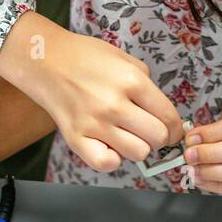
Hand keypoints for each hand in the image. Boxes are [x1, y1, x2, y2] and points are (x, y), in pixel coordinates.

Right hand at [0, 12, 181, 170]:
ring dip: (136, 147)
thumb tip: (162, 112)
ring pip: (137, 153)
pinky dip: (113, 159)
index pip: (169, 117)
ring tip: (125, 135)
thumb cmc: (85, 58)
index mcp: (132, 81)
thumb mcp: (125, 59)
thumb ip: (146, 85)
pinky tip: (109, 146)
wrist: (45, 61)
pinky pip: (107, 163)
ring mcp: (95, 124)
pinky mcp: (77, 138)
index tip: (173, 132)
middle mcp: (115, 104)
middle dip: (157, 137)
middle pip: (157, 138)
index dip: (176, 129)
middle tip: (146, 130)